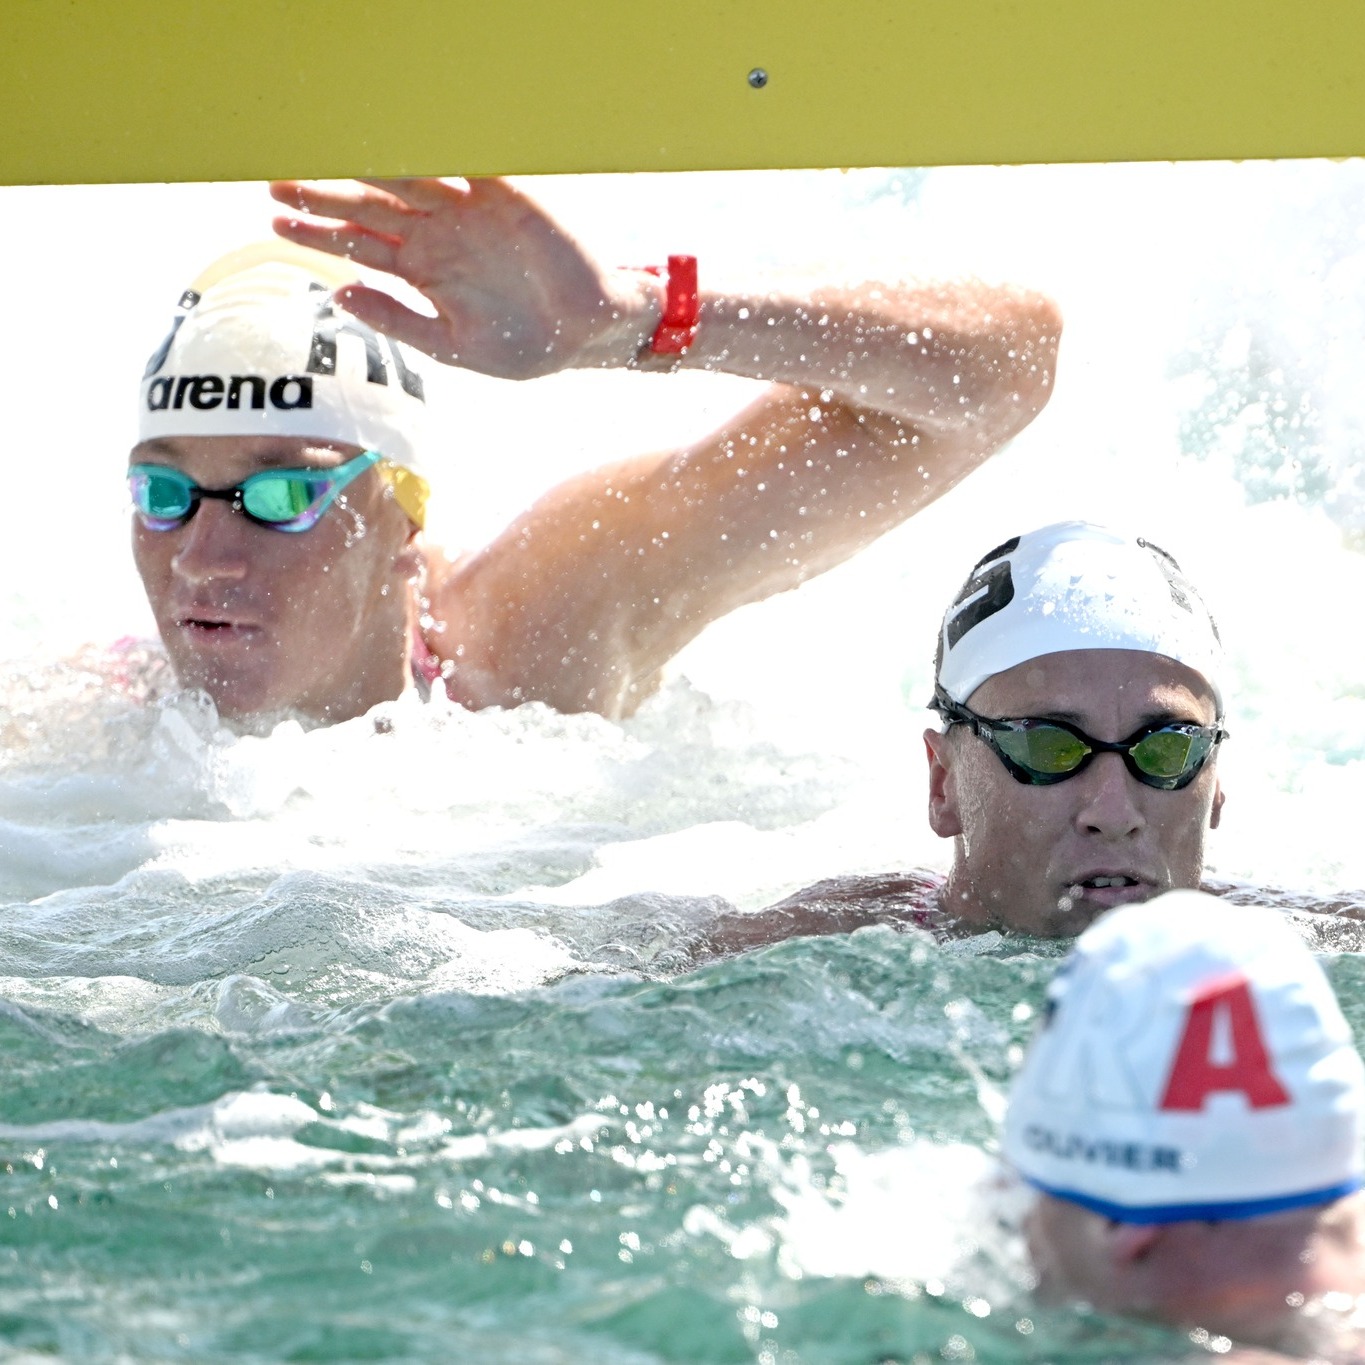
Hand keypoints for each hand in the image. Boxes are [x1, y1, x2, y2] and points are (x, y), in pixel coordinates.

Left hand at [269, 177, 640, 378]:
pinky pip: (459, 167)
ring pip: (405, 183)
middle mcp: (438, 238)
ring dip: (365, 171)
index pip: (360, 246)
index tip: (276, 222)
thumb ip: (398, 320)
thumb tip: (338, 293)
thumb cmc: (525, 347)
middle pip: (371, 209)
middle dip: (325, 196)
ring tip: (323, 158)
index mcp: (423, 273)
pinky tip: (389, 151)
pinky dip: (429, 155)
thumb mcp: (453, 348)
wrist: (587, 331)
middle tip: (278, 183)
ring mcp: (467, 213)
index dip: (318, 233)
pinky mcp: (501, 195)